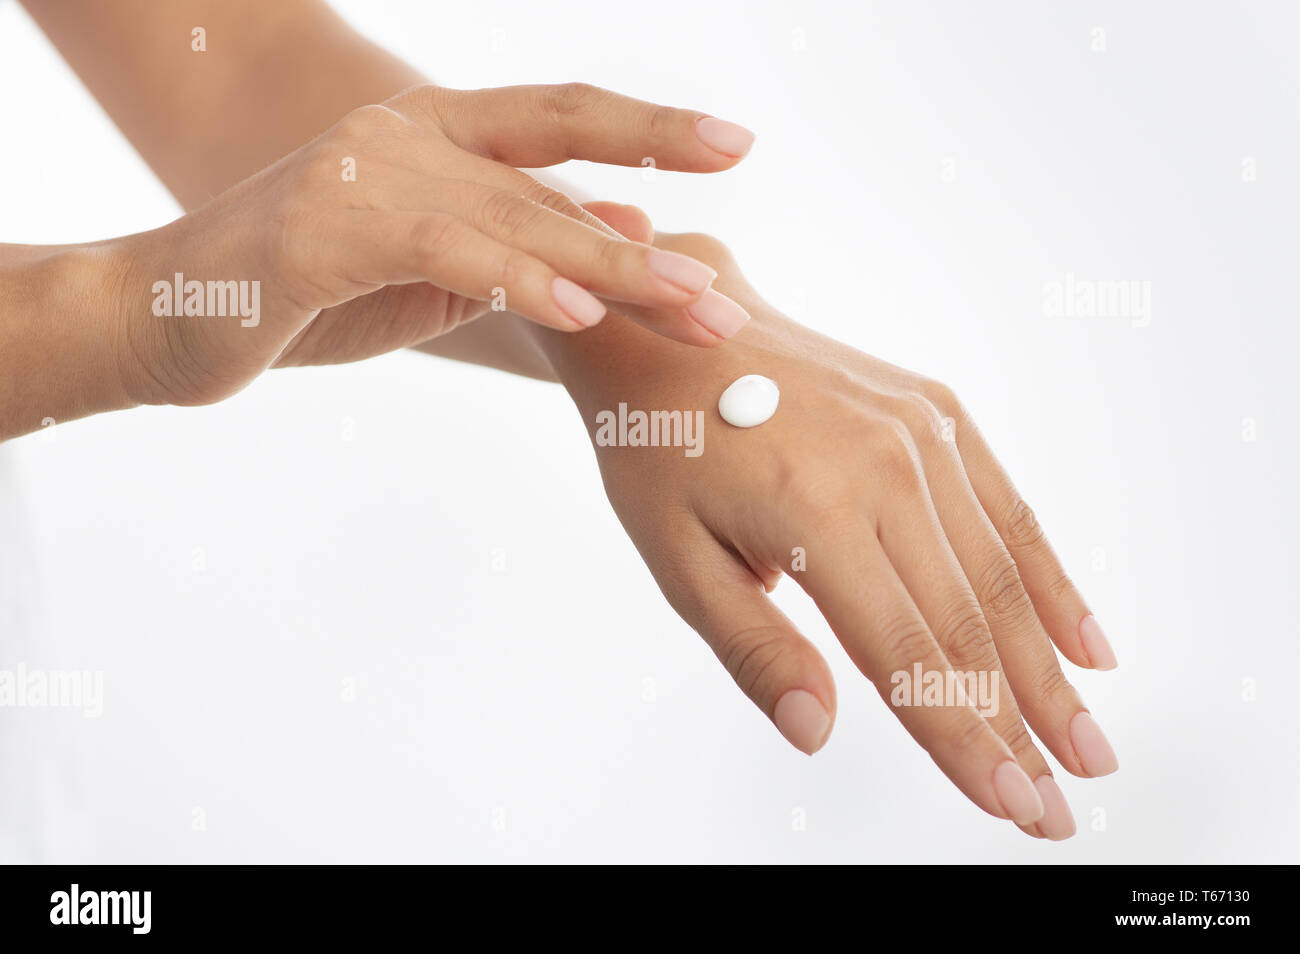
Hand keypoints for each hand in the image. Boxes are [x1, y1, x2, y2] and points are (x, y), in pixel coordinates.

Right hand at [110, 83, 755, 405]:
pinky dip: (516, 280)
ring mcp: (362, 175)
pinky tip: (581, 309)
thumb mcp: (432, 270)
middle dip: (650, 240)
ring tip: (691, 307)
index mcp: (435, 136)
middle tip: (730, 286)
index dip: (648, 124)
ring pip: (513, 216)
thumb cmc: (306, 295)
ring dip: (611, 266)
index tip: (733, 143)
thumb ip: (515, 247)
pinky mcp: (323, 230)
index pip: (559, 119)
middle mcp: (406, 136)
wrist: (164, 314)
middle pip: (554, 178)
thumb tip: (621, 232)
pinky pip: (441, 251)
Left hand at [540, 220, 1118, 839]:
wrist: (675, 331)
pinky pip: (1008, 508)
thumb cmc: (663, 451)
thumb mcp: (677, 559)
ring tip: (1089, 748)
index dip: (962, 742)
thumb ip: (754, 649)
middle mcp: (888, 468)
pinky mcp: (939, 411)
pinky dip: (1050, 582)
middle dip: (1019, 728)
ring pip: (1001, 576)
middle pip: (969, 625)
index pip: (905, 656)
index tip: (1013, 808)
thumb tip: (816, 733)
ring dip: (1049, 671)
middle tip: (1061, 810)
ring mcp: (922, 432)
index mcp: (815, 512)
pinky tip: (1087, 645)